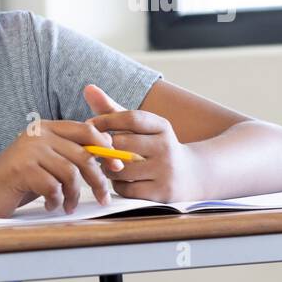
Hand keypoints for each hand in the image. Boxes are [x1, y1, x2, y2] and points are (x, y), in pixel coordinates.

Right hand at [0, 117, 116, 217]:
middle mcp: (38, 134)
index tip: (117, 168)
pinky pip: (53, 187)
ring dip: (75, 195)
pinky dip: (56, 201)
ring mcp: (28, 151)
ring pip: (70, 173)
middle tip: (103, 196)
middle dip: (98, 179)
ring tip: (68, 205)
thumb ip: (71, 155)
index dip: (107, 148)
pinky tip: (51, 205)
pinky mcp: (20, 169)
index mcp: (47, 128)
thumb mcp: (47, 163)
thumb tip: (110, 157)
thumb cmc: (17, 182)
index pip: (87, 130)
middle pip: (84, 154)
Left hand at [84, 84, 206, 200]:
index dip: (105, 120)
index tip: (88, 125)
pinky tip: (123, 181)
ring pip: (120, 169)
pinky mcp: (162, 193)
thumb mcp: (140, 127)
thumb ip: (113, 110)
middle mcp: (166, 147)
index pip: (131, 118)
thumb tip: (88, 88)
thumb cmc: (154, 147)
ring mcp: (166, 171)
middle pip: (121, 144)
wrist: (193, 175)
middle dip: (103, 148)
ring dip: (108, 169)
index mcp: (162, 126)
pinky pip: (126, 189)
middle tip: (96, 150)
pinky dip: (118, 186)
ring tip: (110, 166)